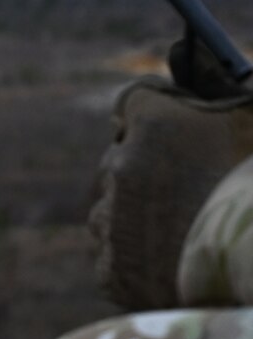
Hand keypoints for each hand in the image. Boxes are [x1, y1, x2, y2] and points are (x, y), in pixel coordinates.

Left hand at [89, 79, 252, 310]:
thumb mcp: (250, 116)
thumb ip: (219, 88)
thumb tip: (193, 60)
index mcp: (153, 123)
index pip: (132, 101)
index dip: (153, 112)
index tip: (170, 123)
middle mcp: (120, 167)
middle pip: (120, 155)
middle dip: (146, 164)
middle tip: (189, 182)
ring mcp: (110, 222)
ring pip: (111, 207)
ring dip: (137, 212)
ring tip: (185, 224)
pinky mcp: (110, 270)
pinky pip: (113, 255)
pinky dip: (136, 256)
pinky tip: (173, 258)